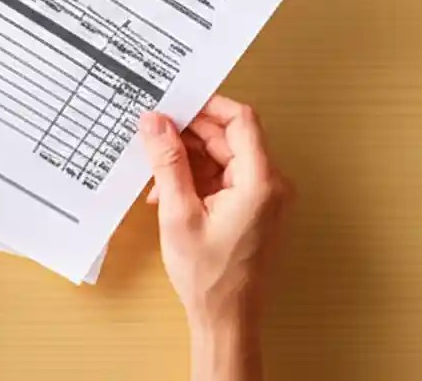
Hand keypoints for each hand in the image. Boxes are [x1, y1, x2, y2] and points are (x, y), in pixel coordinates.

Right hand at [139, 95, 291, 380]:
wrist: (226, 318)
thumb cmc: (209, 276)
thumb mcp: (179, 213)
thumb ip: (168, 162)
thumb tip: (154, 122)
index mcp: (259, 181)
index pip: (240, 119)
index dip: (206, 106)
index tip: (175, 104)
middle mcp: (269, 184)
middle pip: (229, 137)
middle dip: (189, 134)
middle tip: (152, 135)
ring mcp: (262, 196)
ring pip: (222, 156)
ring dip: (187, 159)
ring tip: (155, 175)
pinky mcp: (252, 208)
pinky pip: (223, 177)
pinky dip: (196, 178)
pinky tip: (167, 192)